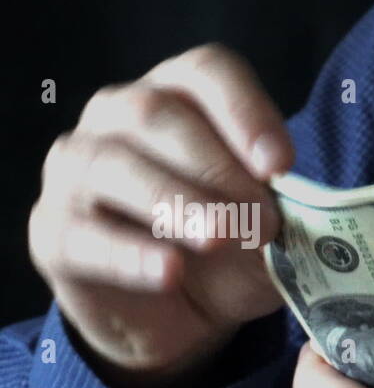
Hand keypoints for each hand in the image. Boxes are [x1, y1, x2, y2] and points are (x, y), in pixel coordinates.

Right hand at [27, 44, 292, 387]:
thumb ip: (284, 218)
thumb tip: (304, 221)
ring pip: (116, 166)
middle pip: (158, 115)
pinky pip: (85, 235)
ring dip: (177, 202)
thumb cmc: (226, 255)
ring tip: (221, 237)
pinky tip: (171, 271)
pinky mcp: (54, 231)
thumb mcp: (267, 235)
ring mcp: (77, 170)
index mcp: (178, 98)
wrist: (172, 315)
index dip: (246, 112)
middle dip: (218, 168)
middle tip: (264, 221)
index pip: (207, 73)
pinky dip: (132, 254)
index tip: (280, 165)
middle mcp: (117, 117)